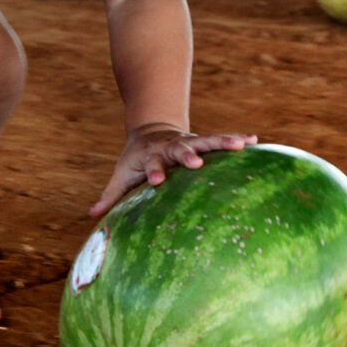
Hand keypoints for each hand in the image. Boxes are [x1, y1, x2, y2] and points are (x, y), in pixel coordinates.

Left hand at [90, 127, 257, 216]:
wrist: (150, 130)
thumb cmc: (136, 159)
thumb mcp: (122, 174)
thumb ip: (110, 194)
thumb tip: (91, 216)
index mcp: (152, 156)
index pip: (153, 165)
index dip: (155, 172)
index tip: (157, 182)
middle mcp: (172, 146)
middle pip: (180, 149)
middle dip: (187, 155)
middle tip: (196, 163)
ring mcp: (189, 141)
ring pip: (207, 140)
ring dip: (223, 141)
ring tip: (242, 144)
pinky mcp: (203, 140)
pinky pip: (222, 140)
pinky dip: (238, 138)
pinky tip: (255, 141)